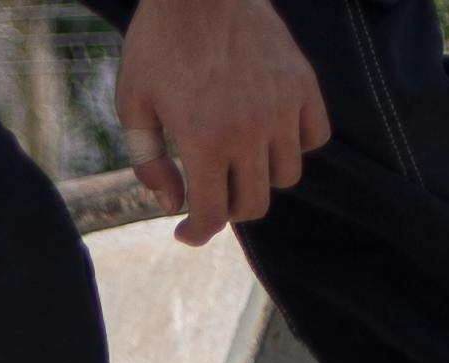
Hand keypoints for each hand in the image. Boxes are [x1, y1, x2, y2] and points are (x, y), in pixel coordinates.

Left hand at [112, 0, 332, 244]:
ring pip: (287, 175)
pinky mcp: (303, 82)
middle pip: (255, 203)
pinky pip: (315, 136)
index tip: (187, 231)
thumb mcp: (133, 104)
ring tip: (239, 161)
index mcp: (204, 138)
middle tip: (210, 190)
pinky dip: (296, 146)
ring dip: (261, 179)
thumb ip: (148, 162)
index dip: (198, 233)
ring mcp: (282, 105)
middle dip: (228, 207)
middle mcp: (249, 128)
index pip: (214, 215)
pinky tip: (270, 136)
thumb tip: (172, 204)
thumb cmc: (158, 42)